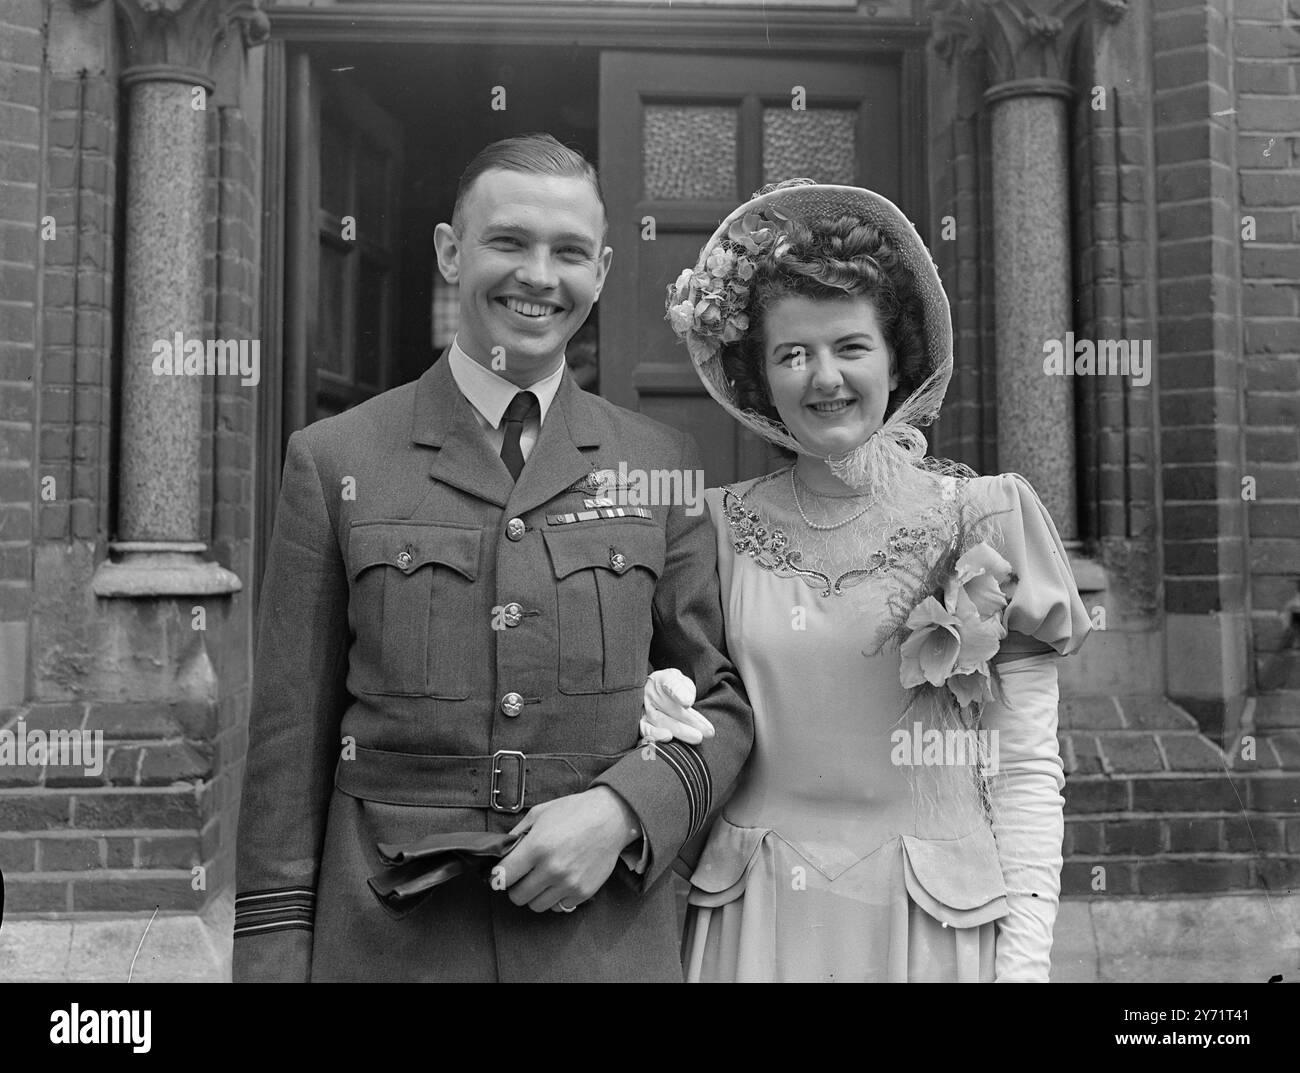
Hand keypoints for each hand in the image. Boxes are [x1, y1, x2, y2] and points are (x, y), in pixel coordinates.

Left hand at [491, 787, 639, 912]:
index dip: (498, 876)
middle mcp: (552, 869)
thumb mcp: (539, 813)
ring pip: (536, 906)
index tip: (501, 874)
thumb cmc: (574, 811)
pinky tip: (560, 881)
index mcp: (537, 847)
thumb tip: (502, 853)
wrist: (611, 817)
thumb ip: (517, 834)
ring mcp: (569, 883)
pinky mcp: (583, 892)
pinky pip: (559, 906)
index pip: (502, 877)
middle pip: (517, 897)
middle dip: (516, 886)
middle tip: (524, 875)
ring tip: (543, 878)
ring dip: (535, 894)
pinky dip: (556, 897)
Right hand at [641, 668, 714, 744]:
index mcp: (662, 680)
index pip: (670, 685)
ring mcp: (645, 709)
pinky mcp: (642, 722)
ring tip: (697, 737)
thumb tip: (687, 701)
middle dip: (690, 721)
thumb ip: (683, 688)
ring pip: (660, 721)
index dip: (678, 693)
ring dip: (680, 731)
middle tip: (708, 732)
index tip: (688, 702)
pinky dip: (655, 735)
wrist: (656, 689)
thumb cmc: (672, 687)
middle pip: (669, 707)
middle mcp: (651, 694)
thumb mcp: (680, 681)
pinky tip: (668, 738)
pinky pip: (646, 730)